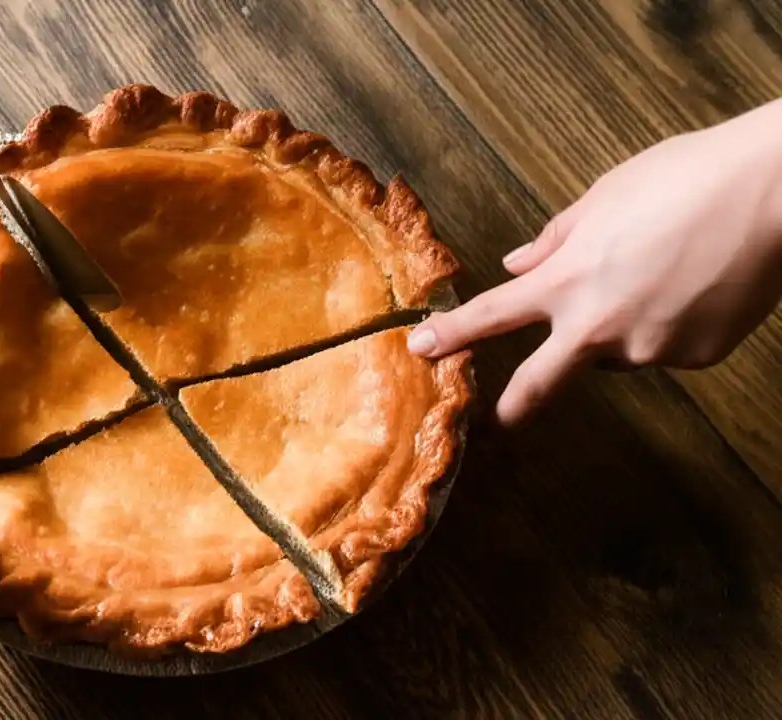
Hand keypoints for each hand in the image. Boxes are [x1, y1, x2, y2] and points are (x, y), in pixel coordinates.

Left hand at [408, 100, 781, 425]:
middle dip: (514, 406)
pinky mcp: (695, 356)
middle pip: (540, 382)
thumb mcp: (603, 197)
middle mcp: (601, 325)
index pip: (491, 316)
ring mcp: (649, 348)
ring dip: (620, 327)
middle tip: (499, 419)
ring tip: (661, 271)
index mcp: (567, 280)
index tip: (422, 349)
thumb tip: (518, 265)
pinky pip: (666, 346)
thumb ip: (554, 241)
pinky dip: (670, 324)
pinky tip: (696, 284)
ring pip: (617, 350)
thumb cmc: (685, 179)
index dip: (451, 335)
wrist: (774, 191)